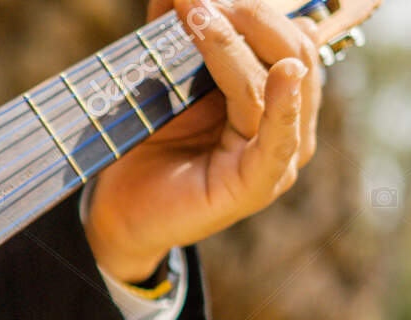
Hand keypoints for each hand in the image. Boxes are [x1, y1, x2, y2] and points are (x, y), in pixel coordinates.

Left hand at [85, 0, 322, 283]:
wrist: (121, 207)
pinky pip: (279, 138)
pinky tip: (283, 73)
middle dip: (244, 15)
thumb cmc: (151, 143)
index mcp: (277, 92)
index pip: (286, 32)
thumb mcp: (165, 79)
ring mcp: (279, 155)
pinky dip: (284, 105)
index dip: (251, 3)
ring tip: (197, 14)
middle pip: (289, 49)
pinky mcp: (258, 184)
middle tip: (195, 0)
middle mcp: (288, 120)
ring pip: (269, 83)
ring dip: (232, 43)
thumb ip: (175, 34)